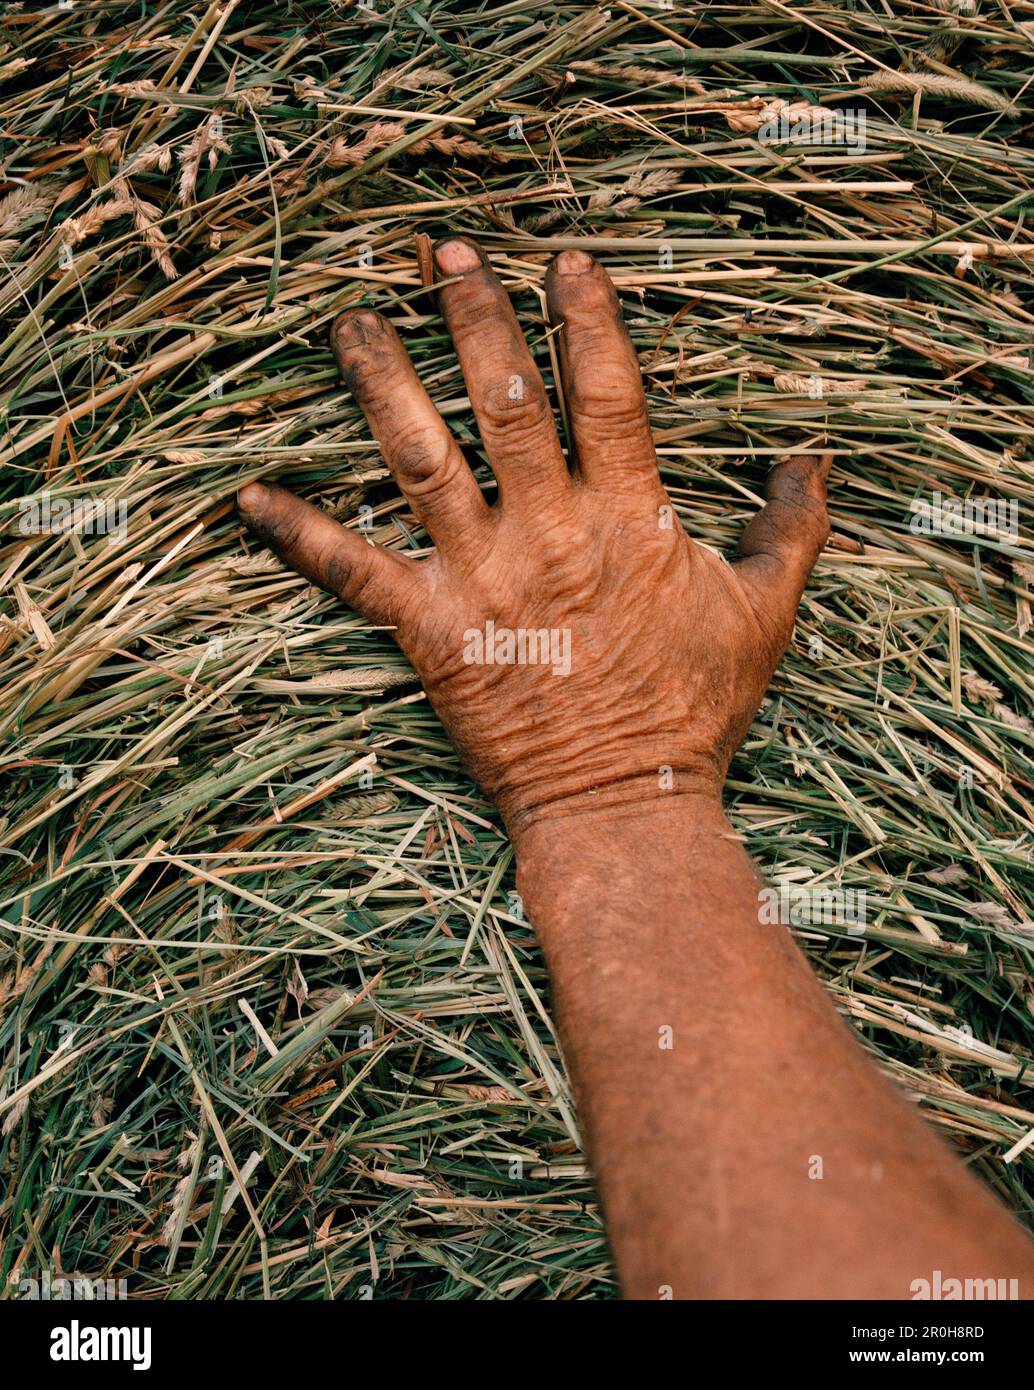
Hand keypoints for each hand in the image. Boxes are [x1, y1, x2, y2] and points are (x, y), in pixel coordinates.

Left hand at [237, 237, 830, 836]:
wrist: (627, 806)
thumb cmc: (695, 711)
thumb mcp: (765, 613)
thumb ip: (793, 528)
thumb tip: (814, 459)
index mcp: (628, 517)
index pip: (606, 392)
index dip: (585, 317)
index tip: (562, 260)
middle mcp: (548, 533)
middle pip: (502, 403)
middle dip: (473, 319)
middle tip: (442, 255)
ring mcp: (483, 580)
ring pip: (420, 461)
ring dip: (382, 386)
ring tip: (349, 324)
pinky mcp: (432, 632)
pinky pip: (354, 573)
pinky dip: (300, 535)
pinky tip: (250, 497)